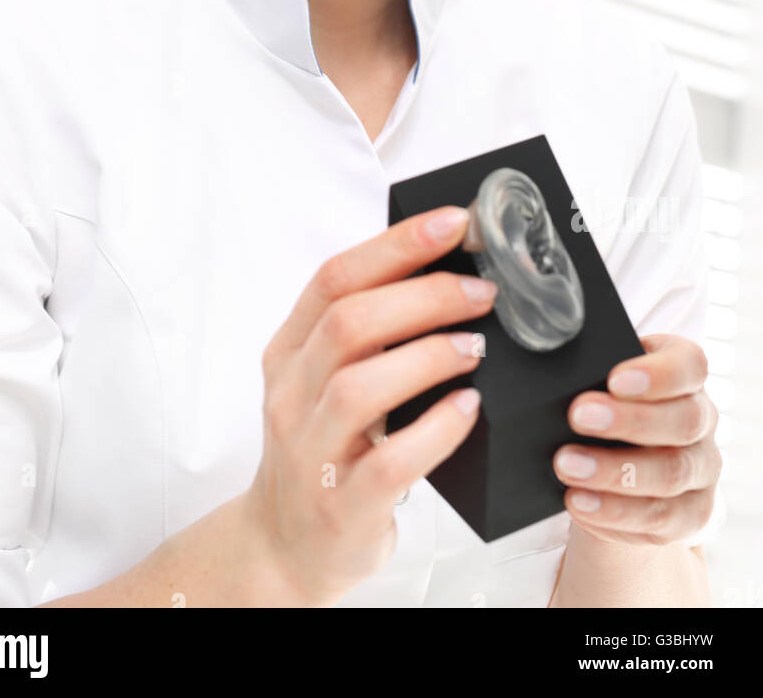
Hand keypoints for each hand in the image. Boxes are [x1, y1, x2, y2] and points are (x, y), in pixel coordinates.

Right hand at [242, 205, 496, 605]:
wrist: (285, 545)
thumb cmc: (325, 449)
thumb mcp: (327, 381)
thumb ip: (367, 332)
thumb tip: (446, 269)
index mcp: (288, 351)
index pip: (333, 278)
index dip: (396, 244)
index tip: (454, 223)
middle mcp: (290, 394)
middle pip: (348, 322)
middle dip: (425, 296)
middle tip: (483, 292)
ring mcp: (310, 452)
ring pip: (359, 386)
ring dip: (428, 356)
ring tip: (476, 348)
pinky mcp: (341, 505)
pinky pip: (388, 462)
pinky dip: (436, 430)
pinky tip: (466, 410)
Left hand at [552, 333, 720, 545]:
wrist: (616, 457)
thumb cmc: (606, 402)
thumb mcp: (603, 378)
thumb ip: (590, 369)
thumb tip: (553, 372)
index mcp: (685, 375)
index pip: (689, 366)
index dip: (658, 374)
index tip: (614, 379)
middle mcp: (702, 420)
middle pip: (683, 421)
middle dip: (629, 421)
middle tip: (578, 416)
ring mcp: (700, 469)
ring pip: (671, 474)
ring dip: (614, 471)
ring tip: (566, 465)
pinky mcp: (690, 513)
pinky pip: (659, 518)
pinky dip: (614, 511)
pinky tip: (579, 500)